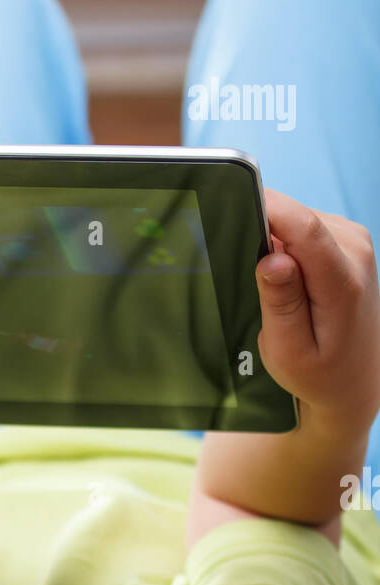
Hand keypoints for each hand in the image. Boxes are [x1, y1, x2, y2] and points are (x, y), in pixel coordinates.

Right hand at [256, 188, 379, 436]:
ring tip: (280, 293)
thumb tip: (271, 258)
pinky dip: (289, 250)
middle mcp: (355, 249)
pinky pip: (303, 229)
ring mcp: (355, 240)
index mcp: (343, 282)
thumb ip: (281, 303)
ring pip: (296, 222)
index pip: (302, 225)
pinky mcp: (347, 238)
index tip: (229, 206)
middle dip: (264, 242)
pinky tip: (292, 283)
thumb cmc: (320, 372)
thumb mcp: (289, 351)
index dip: (264, 209)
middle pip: (293, 219)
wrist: (356, 378)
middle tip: (258, 288)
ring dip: (277, 248)